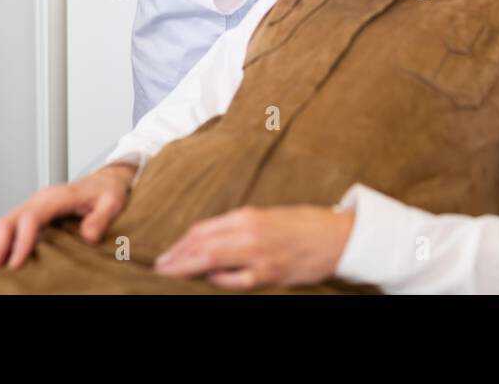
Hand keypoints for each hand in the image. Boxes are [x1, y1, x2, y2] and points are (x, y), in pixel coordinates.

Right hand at [0, 162, 135, 276]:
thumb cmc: (107, 191)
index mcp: (57, 196)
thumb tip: (88, 235)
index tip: (16, 264)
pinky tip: (1, 264)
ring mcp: (34, 206)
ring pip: (5, 225)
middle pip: (8, 221)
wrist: (106, 181)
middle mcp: (40, 200)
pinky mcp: (33, 214)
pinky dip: (2, 246)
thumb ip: (101, 217)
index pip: (31, 217)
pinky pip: (12, 228)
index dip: (21, 240)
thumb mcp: (112, 202)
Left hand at [153, 205, 355, 289]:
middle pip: (202, 246)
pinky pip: (235, 282)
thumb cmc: (304, 224)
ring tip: (171, 277)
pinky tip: (204, 283)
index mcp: (249, 215)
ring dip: (188, 271)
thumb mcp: (269, 216)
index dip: (181, 244)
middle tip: (159, 268)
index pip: (203, 230)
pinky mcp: (270, 276)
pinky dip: (216, 282)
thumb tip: (209, 240)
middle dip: (177, 259)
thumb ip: (240, 227)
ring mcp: (260, 257)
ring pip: (212, 264)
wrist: (339, 237)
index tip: (166, 254)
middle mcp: (250, 234)